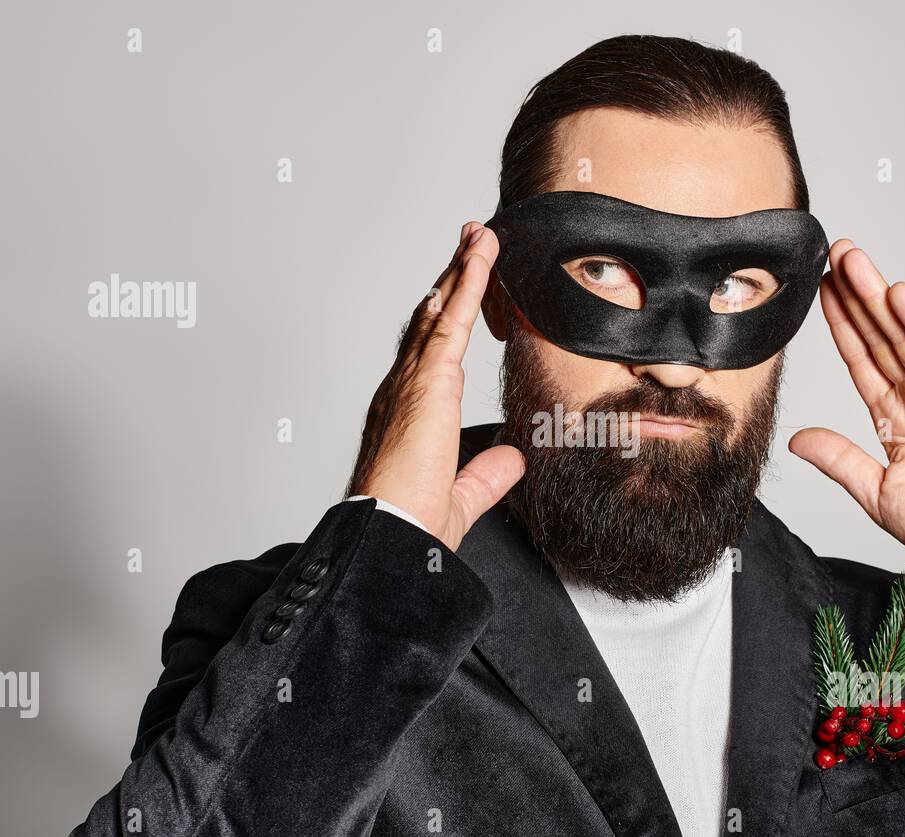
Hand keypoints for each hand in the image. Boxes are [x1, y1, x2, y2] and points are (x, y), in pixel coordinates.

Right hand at [347, 223, 524, 551]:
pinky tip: (483, 255)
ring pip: (439, 310)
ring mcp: (411, 380)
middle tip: (468, 244)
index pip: (428, 354)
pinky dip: (469, 281)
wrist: (392, 531)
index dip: (443, 319)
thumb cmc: (411, 522)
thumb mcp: (461, 494)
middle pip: (429, 320)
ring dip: (461, 270)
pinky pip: (453, 318)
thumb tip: (512, 460)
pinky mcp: (429, 379)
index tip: (457, 293)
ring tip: (479, 236)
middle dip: (450, 280)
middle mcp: (401, 389)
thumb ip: (487, 474)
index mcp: (405, 414)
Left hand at [789, 240, 904, 564]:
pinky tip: (897, 295)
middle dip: (855, 296)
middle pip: (879, 336)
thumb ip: (839, 459)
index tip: (821, 292)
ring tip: (852, 260)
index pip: (861, 359)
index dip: (841, 325)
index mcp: (896, 418)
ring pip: (904, 335)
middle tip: (832, 255)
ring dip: (878, 296)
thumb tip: (798, 439)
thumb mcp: (875, 491)